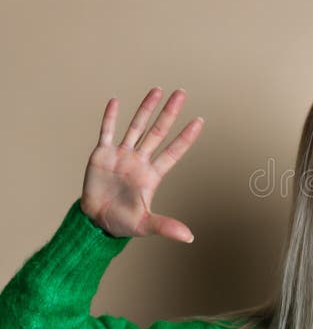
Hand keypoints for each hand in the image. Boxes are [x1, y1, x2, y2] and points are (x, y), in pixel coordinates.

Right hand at [80, 87, 203, 242]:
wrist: (96, 221)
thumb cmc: (123, 223)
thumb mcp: (145, 225)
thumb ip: (166, 227)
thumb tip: (190, 238)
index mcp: (152, 175)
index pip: (173, 151)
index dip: (186, 137)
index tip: (200, 120)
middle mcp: (139, 160)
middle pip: (157, 131)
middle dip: (170, 113)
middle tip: (182, 93)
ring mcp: (121, 155)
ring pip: (136, 126)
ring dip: (146, 108)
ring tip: (157, 90)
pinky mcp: (102, 155)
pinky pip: (107, 132)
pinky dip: (110, 117)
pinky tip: (116, 101)